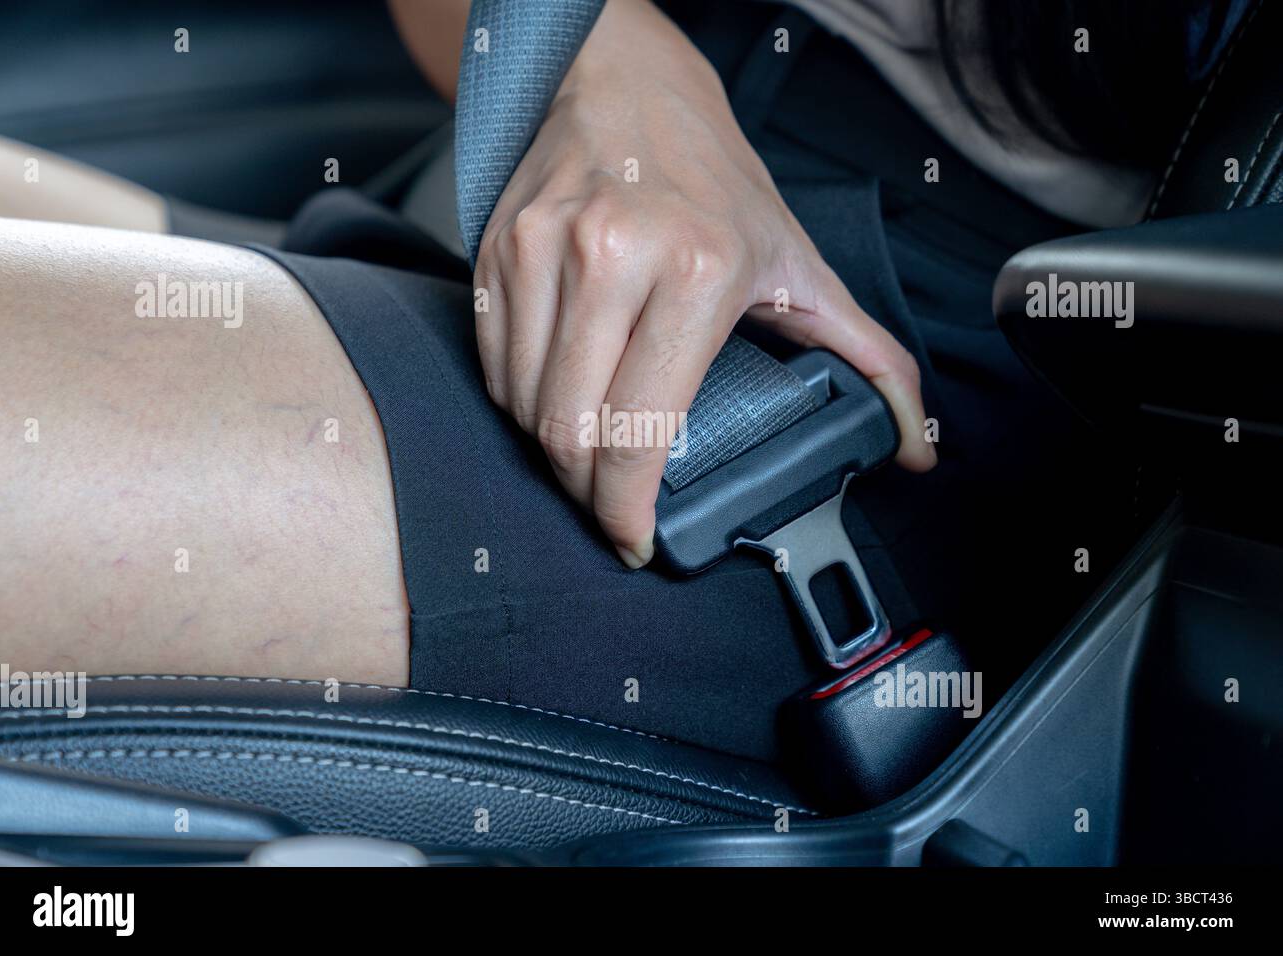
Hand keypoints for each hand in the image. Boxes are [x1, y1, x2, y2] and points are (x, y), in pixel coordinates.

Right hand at [474, 0, 934, 568]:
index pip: (640, 430)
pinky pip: (491, 363)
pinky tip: (552, 405)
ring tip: (584, 458)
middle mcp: (611, 255)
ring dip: (549, 453)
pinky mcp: (497, 248)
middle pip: (569, 431)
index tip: (635, 539)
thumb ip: (867, 360)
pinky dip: (518, 403)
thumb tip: (914, 447)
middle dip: (586, 493)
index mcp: (696, 268)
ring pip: (522, 404)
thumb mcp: (799, 266)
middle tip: (610, 508)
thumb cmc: (714, 182)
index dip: (627, 509)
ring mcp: (543, 249)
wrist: (626, 84)